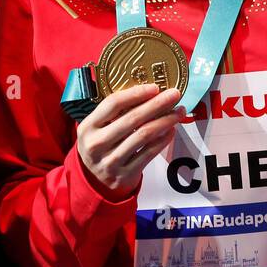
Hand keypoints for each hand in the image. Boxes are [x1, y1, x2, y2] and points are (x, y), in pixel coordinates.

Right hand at [76, 84, 183, 200]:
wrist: (95, 179)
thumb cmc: (101, 144)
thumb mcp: (97, 127)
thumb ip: (114, 112)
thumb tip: (149, 93)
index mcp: (88, 127)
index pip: (113, 104)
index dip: (135, 93)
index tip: (155, 87)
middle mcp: (96, 144)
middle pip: (132, 119)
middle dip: (157, 104)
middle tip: (174, 95)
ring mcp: (110, 161)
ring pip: (143, 136)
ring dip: (164, 121)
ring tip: (178, 112)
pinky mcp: (125, 174)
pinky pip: (149, 153)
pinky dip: (163, 140)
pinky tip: (171, 130)